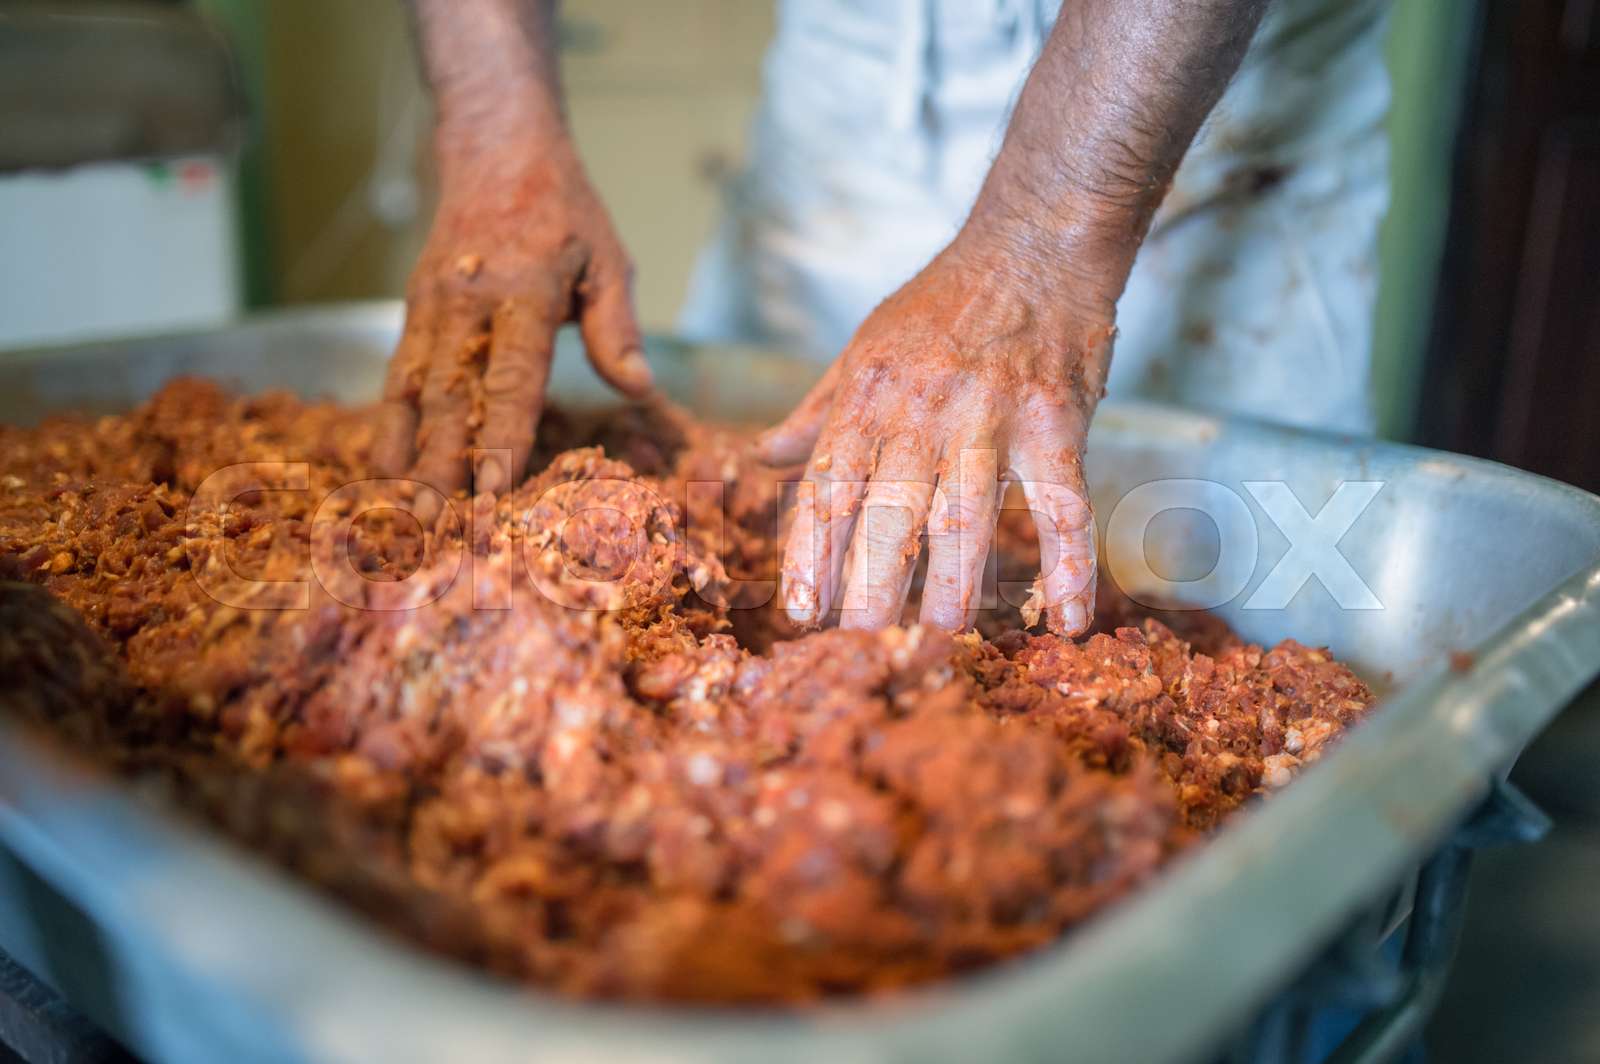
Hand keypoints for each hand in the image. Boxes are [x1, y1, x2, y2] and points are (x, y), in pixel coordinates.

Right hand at [375, 140, 650, 503]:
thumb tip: (639, 389)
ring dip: (407, 454)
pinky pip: (397, 375)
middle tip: (437, 525)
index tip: (495, 488)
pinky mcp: (413, 310)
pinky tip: (387, 469)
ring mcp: (432, 306)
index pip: (512, 377)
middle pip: (451, 395)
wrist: (496, 150)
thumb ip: (617, 329)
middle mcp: (468, 301)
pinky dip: (389, 424)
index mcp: (524, 291)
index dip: (502, 436)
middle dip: (443, 465)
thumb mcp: (607, 260)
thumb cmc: (564, 213)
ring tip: (402, 511)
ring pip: (413, 391)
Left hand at [758, 235, 1113, 635]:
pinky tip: (1070, 619)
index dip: (811, 553)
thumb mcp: (863, 348)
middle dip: (871, 584)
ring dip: (954, 584)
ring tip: (941, 639)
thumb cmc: (942, 304)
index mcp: (869, 397)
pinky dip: (1069, 564)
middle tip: (859, 646)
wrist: (1033, 246)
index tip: (799, 611)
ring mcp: (992, 419)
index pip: (830, 487)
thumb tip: (762, 458)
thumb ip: (816, 410)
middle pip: (890, 512)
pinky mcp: (1057, 424)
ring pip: (967, 515)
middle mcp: (923, 411)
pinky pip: (1065, 505)